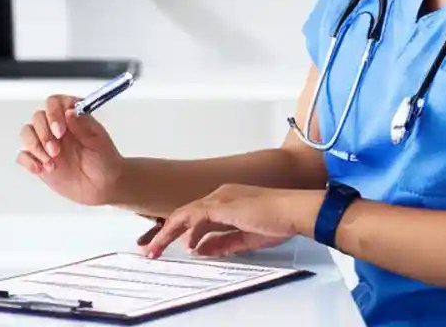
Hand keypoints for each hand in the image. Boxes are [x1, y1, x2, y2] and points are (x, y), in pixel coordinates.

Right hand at [16, 94, 124, 205]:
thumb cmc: (105, 161)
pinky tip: (40, 169)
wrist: (103, 187)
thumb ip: (83, 126)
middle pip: (38, 118)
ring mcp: (46, 143)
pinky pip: (24, 156)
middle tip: (55, 150)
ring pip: (27, 133)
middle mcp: (56, 127)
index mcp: (72, 117)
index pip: (55, 103)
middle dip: (44, 134)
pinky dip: (29, 161)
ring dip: (35, 147)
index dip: (53, 113)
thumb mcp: (99, 142)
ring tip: (51, 163)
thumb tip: (69, 112)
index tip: (60, 130)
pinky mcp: (39, 160)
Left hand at [140, 184, 322, 258]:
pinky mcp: (223, 204)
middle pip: (185, 213)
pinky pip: (197, 217)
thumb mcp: (244, 238)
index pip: (195, 216)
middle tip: (151, 249)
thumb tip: (200, 249)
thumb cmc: (278, 220)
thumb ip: (221, 243)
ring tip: (155, 249)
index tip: (169, 245)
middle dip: (165, 232)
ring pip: (185, 214)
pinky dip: (187, 231)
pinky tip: (185, 245)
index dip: (179, 231)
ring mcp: (220, 198)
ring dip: (167, 233)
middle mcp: (220, 195)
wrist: (294, 210)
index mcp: (226, 200)